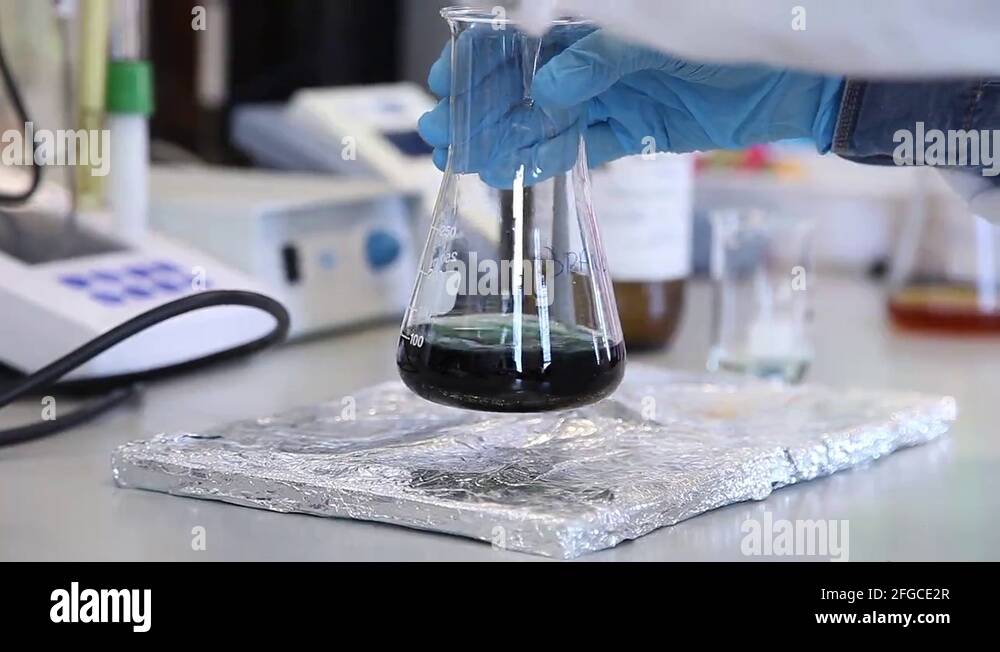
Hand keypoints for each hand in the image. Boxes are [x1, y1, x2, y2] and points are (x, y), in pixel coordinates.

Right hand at [419, 28, 843, 183]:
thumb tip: (548, 85)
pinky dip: (551, 159)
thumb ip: (602, 55)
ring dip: (506, 139)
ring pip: (547, 120)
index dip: (482, 59)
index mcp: (598, 20)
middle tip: (439, 135)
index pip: (523, 36)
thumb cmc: (735, 31)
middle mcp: (600, 57)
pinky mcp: (639, 131)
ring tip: (465, 161)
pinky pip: (584, 147)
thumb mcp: (661, 32)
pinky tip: (516, 171)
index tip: (444, 80)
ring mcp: (617, 95)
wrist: (800, 74)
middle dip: (482, 107)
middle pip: (526, 82)